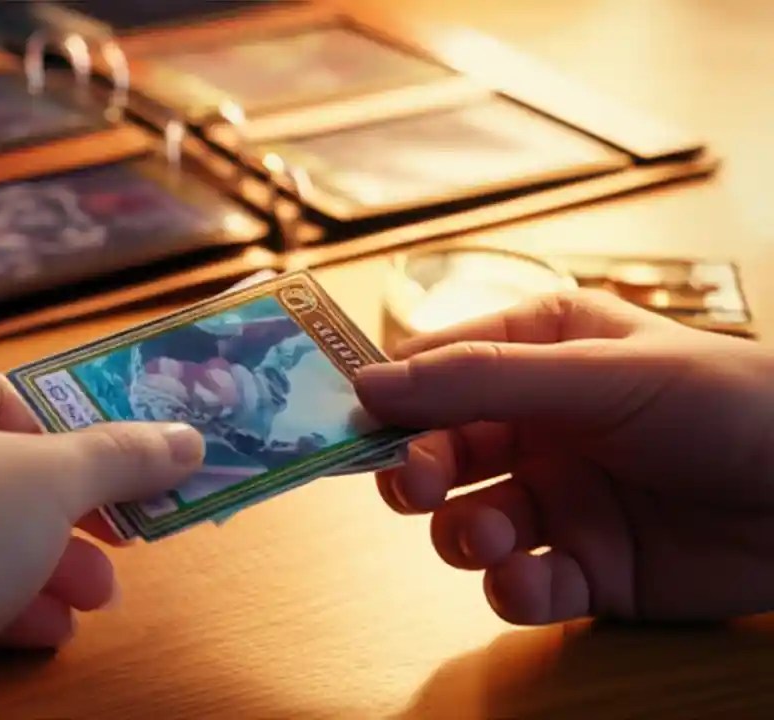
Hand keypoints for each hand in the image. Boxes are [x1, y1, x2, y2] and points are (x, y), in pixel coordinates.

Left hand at [0, 357, 203, 654]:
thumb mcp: (57, 480)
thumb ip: (124, 455)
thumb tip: (189, 440)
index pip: (1, 397)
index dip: (65, 440)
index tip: (110, 479)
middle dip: (66, 520)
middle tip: (117, 548)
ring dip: (43, 566)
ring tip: (93, 601)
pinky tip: (46, 629)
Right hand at [355, 290, 773, 624]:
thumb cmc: (727, 402)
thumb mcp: (599, 373)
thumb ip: (482, 380)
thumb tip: (368, 382)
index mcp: (540, 354)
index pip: (437, 370)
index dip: (392, 397)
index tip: (351, 421)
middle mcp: (539, 426)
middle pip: (440, 451)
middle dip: (420, 470)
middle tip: (421, 483)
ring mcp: (560, 499)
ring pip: (468, 522)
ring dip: (463, 533)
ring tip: (490, 536)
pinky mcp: (587, 569)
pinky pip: (519, 584)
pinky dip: (512, 588)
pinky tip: (530, 580)